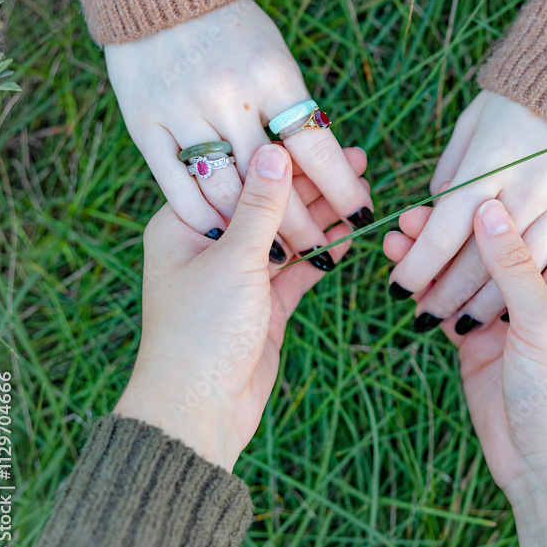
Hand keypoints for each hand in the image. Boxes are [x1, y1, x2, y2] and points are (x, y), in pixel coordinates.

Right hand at [105, 0, 374, 258]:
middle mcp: (227, 94)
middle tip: (320, 249)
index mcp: (272, 75)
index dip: (340, 188)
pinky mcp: (144, 123)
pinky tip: (224, 232)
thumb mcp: (276, 59)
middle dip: (301, 224)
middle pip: (272, 180)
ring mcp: (182, 109)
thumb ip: (295, 111)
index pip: (316, 146)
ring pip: (224, 189)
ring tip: (279, 253)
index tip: (360, 215)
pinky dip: (203, 215)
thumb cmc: (233, 31)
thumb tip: (329, 169)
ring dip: (252, 230)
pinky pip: (176, 185)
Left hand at [115, 144, 358, 471]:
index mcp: (184, 224)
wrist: (199, 410)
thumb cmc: (201, 330)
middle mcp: (210, 245)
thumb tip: (277, 148)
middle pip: (268, 203)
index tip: (319, 137)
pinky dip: (323, 254)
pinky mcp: (263, 304)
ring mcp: (239, 275)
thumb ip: (262, 206)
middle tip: (358, 162)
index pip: (237, 176)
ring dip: (323, 218)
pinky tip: (350, 236)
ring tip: (362, 193)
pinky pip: (298, 269)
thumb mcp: (234, 260)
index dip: (280, 156)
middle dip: (311, 186)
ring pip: (288, 235)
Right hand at [384, 200, 546, 546]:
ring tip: (395, 238)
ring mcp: (508, 319)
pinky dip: (426, 293)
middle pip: (490, 251)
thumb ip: (512, 264)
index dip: (487, 210)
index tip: (448, 190)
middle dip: (450, 235)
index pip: (527, 231)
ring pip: (465, 277)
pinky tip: (402, 274)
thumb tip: (487, 204)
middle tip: (407, 216)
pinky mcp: (480, 344)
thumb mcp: (541, 321)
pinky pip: (449, 308)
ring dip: (432, 260)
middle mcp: (542, 294)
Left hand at [387, 90, 546, 333]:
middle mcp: (533, 184)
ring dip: (487, 305)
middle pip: (480, 259)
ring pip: (523, 274)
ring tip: (461, 319)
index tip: (398, 286)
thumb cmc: (525, 96)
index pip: (445, 228)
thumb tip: (431, 212)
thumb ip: (452, 168)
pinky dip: (538, 293)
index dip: (418, 265)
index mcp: (493, 159)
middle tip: (423, 314)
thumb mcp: (477, 118)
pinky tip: (515, 307)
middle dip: (445, 293)